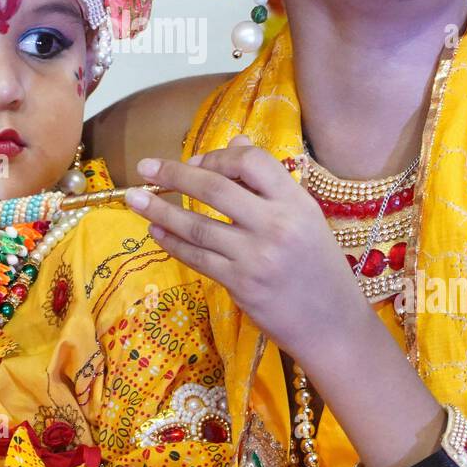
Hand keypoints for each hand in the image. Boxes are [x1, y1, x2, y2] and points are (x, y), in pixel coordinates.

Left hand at [123, 136, 367, 360]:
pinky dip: (172, 242)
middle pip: (215, 188)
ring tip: (134, 198)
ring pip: (197, 225)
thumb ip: (268, 183)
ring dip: (160, 210)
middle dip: (173, 174)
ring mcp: (256, 257)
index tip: (195, 161)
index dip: (217, 156)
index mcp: (296, 202)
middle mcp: (276, 225)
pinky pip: (197, 257)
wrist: (332, 324)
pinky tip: (156, 231)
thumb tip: (235, 141)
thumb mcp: (304, 217)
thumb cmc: (318, 267)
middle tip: (145, 168)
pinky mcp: (241, 284)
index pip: (251, 161)